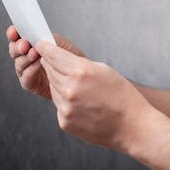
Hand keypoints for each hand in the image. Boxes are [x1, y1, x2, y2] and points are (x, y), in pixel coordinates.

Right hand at [7, 25, 83, 100]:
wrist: (77, 74)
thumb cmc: (69, 57)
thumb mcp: (59, 43)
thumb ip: (46, 39)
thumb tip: (36, 37)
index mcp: (31, 43)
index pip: (17, 37)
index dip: (13, 33)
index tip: (14, 31)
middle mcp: (26, 56)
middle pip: (14, 50)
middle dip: (18, 46)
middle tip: (25, 44)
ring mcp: (27, 70)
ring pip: (18, 63)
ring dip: (25, 58)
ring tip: (35, 53)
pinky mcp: (30, 83)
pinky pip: (25, 77)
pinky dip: (30, 70)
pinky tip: (37, 65)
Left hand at [36, 41, 153, 151]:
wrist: (130, 125)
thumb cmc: (121, 94)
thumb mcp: (103, 69)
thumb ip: (79, 63)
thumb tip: (60, 60)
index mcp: (80, 71)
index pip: (54, 55)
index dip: (46, 48)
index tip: (40, 44)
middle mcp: (69, 88)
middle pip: (50, 70)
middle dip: (52, 64)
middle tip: (56, 61)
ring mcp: (65, 107)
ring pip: (52, 87)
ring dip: (59, 82)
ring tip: (76, 85)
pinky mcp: (64, 121)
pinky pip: (58, 104)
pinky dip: (64, 100)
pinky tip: (79, 100)